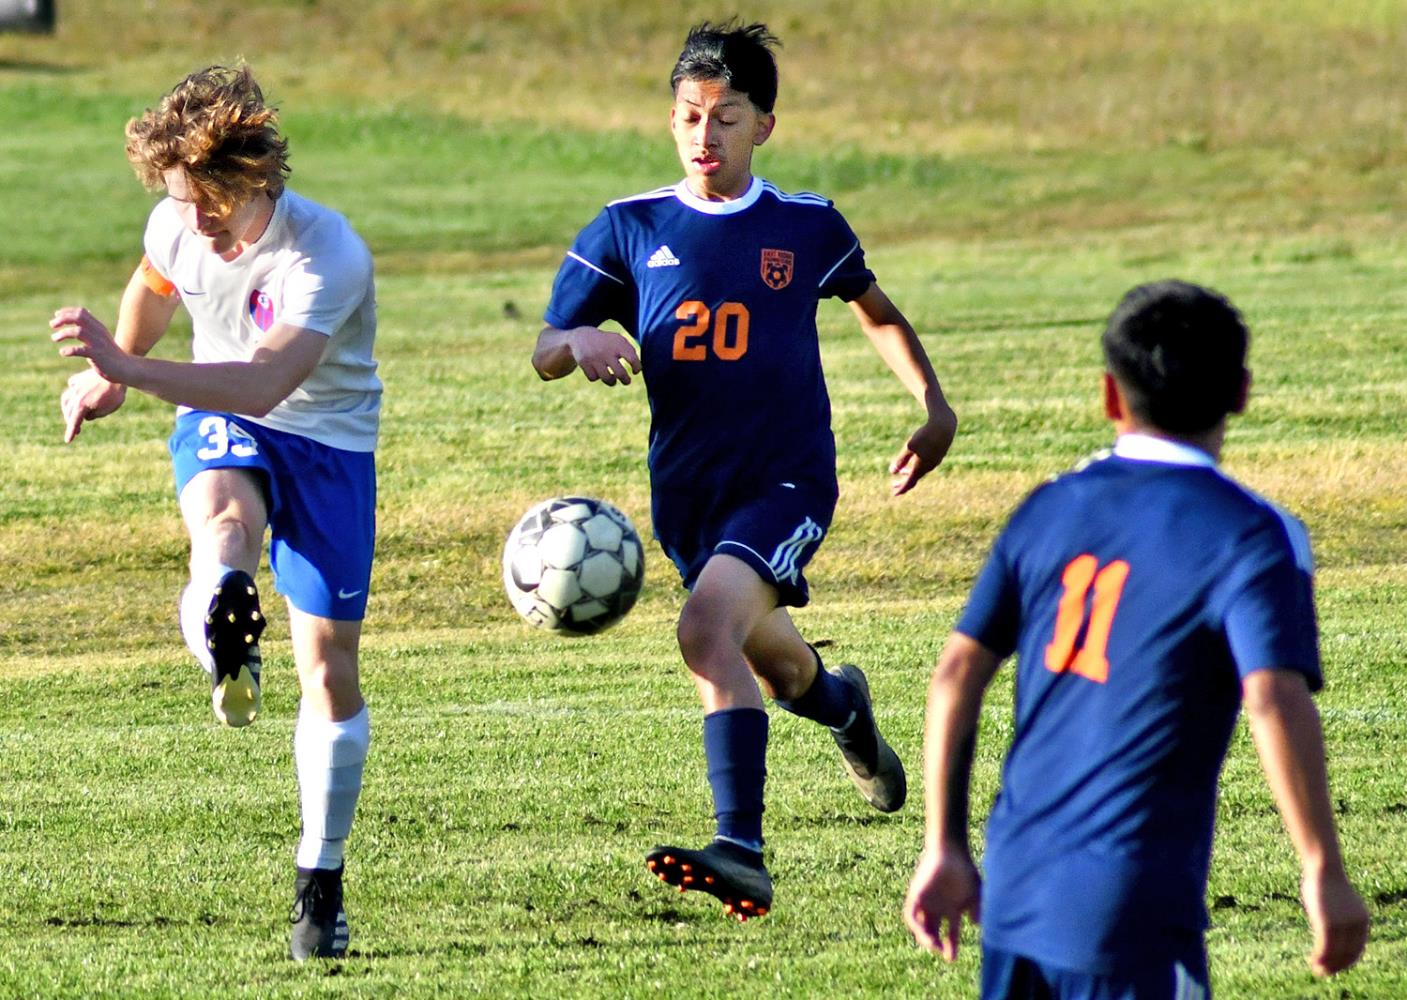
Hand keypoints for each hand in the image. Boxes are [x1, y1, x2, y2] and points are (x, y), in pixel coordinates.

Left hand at [50, 307, 133, 385]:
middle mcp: (98, 332)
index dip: (67, 312)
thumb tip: (81, 321)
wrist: (126, 368)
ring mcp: (98, 343)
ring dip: (62, 334)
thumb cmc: (112, 355)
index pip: (81, 312)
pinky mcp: (97, 355)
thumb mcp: (102, 338)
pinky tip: (63, 352)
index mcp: (98, 327)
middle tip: (52, 325)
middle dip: (62, 319)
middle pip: (78, 317)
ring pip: (77, 331)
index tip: (56, 316)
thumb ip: (92, 330)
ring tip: (54, 338)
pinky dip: (69, 350)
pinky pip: (80, 350)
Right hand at [58, 368, 127, 442]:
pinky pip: (71, 388)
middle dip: (71, 421)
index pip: (74, 421)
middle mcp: (75, 395)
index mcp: (82, 405)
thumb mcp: (107, 409)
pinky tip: (76, 397)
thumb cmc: (115, 393)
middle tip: (76, 430)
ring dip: (68, 409)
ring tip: (74, 415)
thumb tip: (86, 416)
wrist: (116, 372)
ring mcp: (75, 386)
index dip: (71, 431)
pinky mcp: (77, 379)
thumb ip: (94, 415)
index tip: (68, 440)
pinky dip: (72, 395)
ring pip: (65, 399)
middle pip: (68, 412)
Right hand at [568, 326, 640, 385]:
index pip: (632, 358)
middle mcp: (606, 351)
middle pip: (620, 373)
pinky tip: (598, 372)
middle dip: (626, 380)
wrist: (581, 337)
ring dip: (612, 382)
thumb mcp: (619, 341)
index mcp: (617, 344)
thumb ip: (630, 352)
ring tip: (613, 379)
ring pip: (607, 378)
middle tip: (627, 381)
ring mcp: (594, 357)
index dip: (637, 367)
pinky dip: (597, 377)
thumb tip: (638, 370)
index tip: (635, 371)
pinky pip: (594, 378)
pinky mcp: (584, 363)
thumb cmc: (607, 343)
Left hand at [891, 406, 956, 495]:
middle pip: (914, 479)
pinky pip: (925, 466)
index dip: (901, 489)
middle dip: (903, 483)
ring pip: (920, 472)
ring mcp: (934, 462)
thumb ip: (901, 460)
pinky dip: (917, 467)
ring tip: (901, 472)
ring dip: (909, 474)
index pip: (909, 483)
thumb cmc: (925, 436)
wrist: (944, 426)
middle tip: (893, 485)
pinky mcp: (938, 456)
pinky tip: (914, 461)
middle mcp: (928, 467)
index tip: (894, 493)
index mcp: (920, 467)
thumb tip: (892, 472)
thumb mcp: (909, 447)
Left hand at [904, 845, 980, 960]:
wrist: (951, 852)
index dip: (951, 946)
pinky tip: (922, 932)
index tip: (952, 959)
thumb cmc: (965, 870)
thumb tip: (977, 924)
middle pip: (934, 932)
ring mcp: (926, 902)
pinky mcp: (916, 895)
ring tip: (933, 945)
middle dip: (937, 945)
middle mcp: (937, 908)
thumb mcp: (976, 893)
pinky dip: (915, 925)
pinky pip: (911, 914)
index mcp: (951, 909)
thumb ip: (977, 909)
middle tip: (943, 953)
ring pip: (921, 926)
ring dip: (925, 937)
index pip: (950, 933)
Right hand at [1302, 866, 1368, 975]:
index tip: (1333, 966)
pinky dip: (1319, 957)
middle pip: (1348, 954)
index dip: (1345, 961)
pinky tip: (1313, 960)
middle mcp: (1356, 925)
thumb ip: (1337, 918)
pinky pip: (1325, 947)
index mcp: (1362, 921)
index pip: (1357, 949)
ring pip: (1335, 953)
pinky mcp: (1328, 924)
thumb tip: (1329, 927)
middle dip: (1336, 966)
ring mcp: (1342, 925)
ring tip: (1316, 969)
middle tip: (1323, 972)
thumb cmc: (1325, 881)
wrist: (1324, 867)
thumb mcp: (1336, 903)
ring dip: (1326, 964)